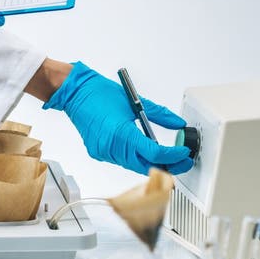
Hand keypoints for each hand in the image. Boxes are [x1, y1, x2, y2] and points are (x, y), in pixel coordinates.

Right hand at [43, 61, 192, 175]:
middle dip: (166, 165)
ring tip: (165, 156)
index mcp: (121, 132)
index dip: (172, 156)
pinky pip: (121, 160)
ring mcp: (103, 152)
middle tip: (181, 161)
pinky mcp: (98, 153)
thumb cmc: (100, 93)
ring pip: (133, 165)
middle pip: (145, 166)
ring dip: (150, 162)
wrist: (75, 93)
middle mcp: (111, 146)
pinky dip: (134, 157)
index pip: (154, 153)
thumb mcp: (135, 101)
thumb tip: (177, 123)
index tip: (183, 153)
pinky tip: (142, 150)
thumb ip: (159, 115)